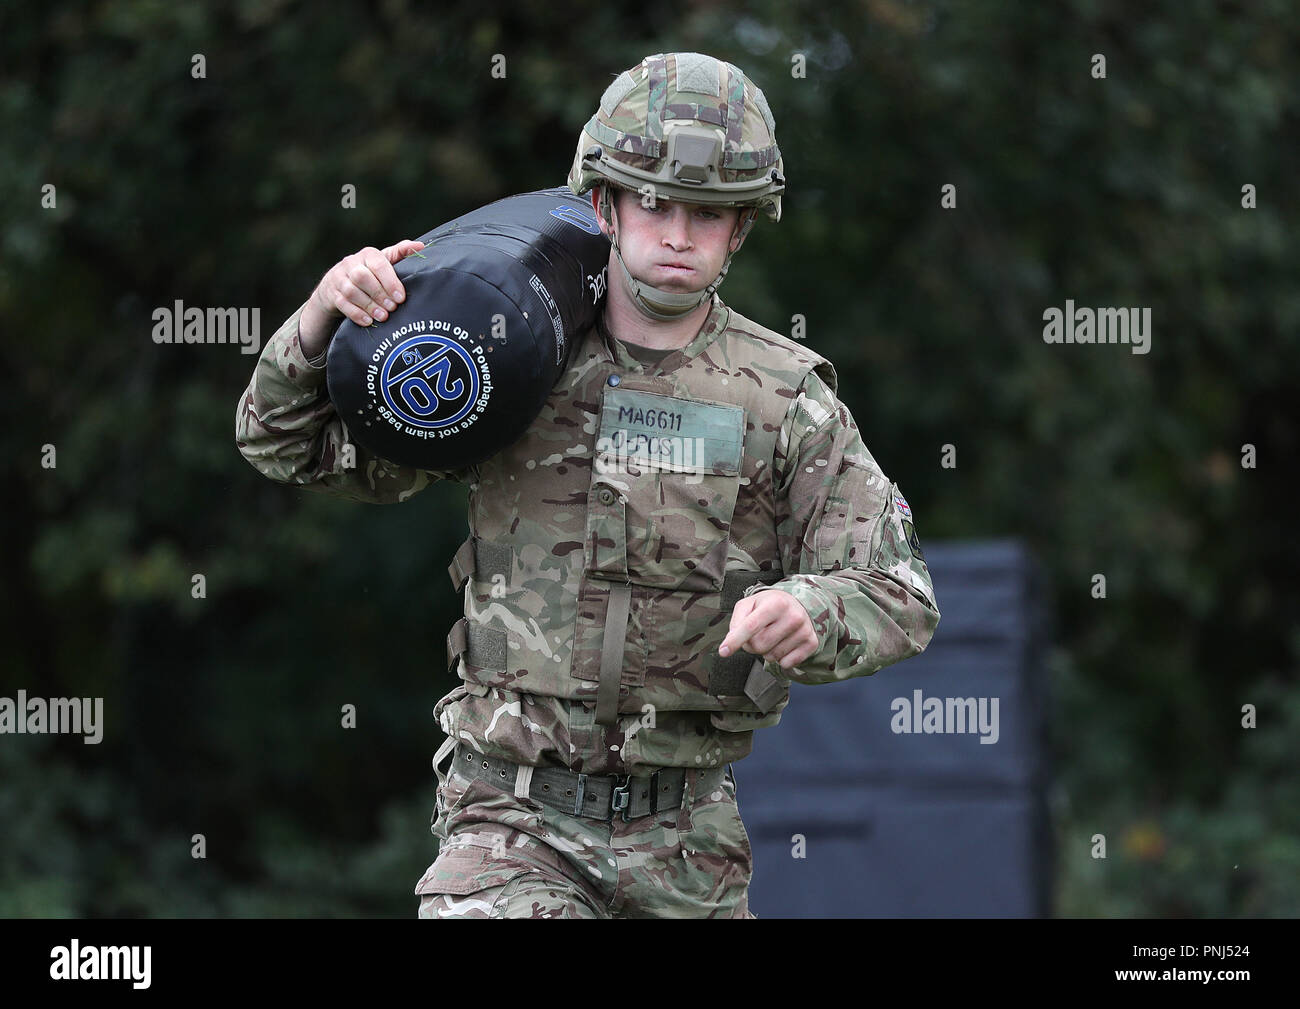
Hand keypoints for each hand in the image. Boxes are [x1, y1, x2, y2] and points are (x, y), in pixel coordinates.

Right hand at [298, 239, 425, 359]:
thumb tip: (421, 247)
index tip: (401, 297)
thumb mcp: (384, 261)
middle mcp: (351, 263)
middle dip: (379, 294)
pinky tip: (368, 321)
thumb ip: (400, 253)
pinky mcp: (332, 294)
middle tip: (392, 308)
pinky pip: (342, 304)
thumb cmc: (369, 273)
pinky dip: (356, 313)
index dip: (390, 281)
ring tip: (383, 317)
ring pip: (351, 291)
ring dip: (369, 305)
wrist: (337, 285)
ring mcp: (339, 278)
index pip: (378, 264)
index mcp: (367, 254)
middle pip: (362, 277)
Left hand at [718, 590, 817, 670]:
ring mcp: (804, 630)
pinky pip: (786, 664)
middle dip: (751, 645)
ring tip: (772, 636)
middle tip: (757, 634)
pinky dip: (780, 659)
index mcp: (776, 603)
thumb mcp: (749, 604)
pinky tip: (784, 644)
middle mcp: (793, 616)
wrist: (799, 604)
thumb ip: (737, 620)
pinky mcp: (811, 643)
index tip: (723, 652)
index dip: (735, 640)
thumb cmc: (768, 605)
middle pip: (759, 645)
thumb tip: (731, 641)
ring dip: (766, 652)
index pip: (751, 626)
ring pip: (772, 657)